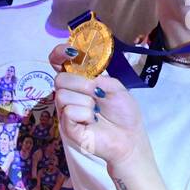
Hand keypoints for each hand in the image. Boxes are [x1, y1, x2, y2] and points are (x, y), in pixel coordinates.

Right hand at [47, 44, 147, 168]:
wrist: (129, 137)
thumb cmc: (123, 113)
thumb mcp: (117, 88)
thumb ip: (100, 78)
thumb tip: (87, 77)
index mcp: (80, 82)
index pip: (59, 63)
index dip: (60, 54)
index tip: (71, 52)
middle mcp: (70, 95)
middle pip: (59, 79)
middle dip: (80, 84)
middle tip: (97, 94)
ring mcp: (66, 111)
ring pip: (62, 95)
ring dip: (86, 101)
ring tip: (96, 112)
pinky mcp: (67, 127)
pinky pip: (69, 111)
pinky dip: (85, 114)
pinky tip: (93, 122)